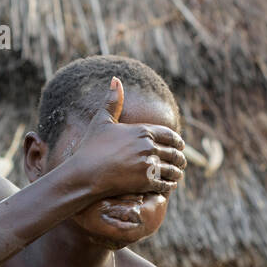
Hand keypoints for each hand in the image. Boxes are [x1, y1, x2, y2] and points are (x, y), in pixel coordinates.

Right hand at [67, 76, 185, 199]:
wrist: (85, 173)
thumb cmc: (91, 148)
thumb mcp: (101, 121)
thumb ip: (112, 101)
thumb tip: (115, 79)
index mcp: (142, 130)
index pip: (170, 135)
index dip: (178, 141)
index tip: (181, 145)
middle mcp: (149, 146)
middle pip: (174, 153)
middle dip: (179, 159)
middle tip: (181, 163)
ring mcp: (148, 164)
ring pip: (172, 169)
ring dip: (176, 173)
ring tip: (176, 176)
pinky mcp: (146, 182)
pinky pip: (165, 184)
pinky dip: (169, 186)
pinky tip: (168, 187)